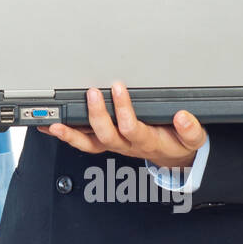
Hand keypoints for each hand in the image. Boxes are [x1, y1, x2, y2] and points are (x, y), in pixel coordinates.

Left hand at [42, 82, 206, 169]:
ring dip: (70, 134)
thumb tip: (183, 117)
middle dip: (96, 114)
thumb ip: (191, 130)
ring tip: (54, 123)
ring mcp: (113, 144)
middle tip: (91, 93)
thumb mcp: (193, 139)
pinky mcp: (104, 141)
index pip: (131, 128)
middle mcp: (126, 145)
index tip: (118, 87)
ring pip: (88, 143)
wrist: (173, 156)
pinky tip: (50, 126)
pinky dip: (65, 134)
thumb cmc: (178, 142)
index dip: (123, 110)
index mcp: (147, 142)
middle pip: (106, 135)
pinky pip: (82, 141)